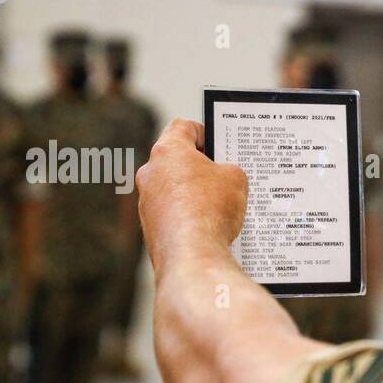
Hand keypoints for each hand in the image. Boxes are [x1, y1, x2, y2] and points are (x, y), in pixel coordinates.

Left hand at [136, 119, 247, 268]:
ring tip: (220, 209)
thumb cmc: (210, 211)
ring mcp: (146, 202)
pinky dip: (188, 218)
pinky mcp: (150, 228)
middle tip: (223, 178)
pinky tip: (208, 229)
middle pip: (177, 160)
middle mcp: (150, 173)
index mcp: (168, 151)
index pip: (183, 127)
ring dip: (193, 194)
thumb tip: (225, 179)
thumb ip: (230, 169)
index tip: (216, 143)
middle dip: (200, 168)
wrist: (192, 255)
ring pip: (173, 190)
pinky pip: (172, 215)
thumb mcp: (236, 179)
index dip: (203, 131)